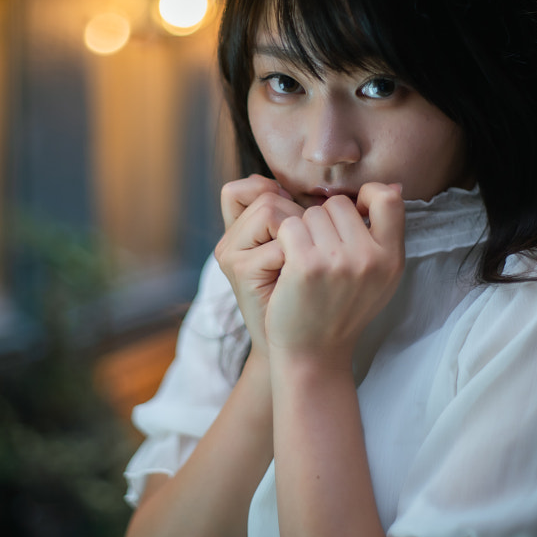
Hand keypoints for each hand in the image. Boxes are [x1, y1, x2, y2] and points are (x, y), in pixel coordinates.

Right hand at [215, 175, 304, 358]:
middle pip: (267, 197)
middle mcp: (228, 240)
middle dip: (298, 221)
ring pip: (272, 212)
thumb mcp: (303, 252)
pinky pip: (281, 242)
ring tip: (299, 270)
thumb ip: (298, 219)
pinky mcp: (239, 270)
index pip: (246, 187)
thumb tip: (308, 188)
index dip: (275, 198)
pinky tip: (299, 284)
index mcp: (239, 233)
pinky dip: (300, 260)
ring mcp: (230, 254)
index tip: (295, 231)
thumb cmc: (308, 299)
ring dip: (300, 238)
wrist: (301, 349)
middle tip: (304, 258)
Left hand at [264, 183, 404, 369]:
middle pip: (338, 204)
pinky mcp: (306, 265)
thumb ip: (384, 236)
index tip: (351, 213)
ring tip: (304, 262)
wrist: (313, 354)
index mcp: (392, 259)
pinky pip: (289, 226)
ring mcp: (339, 261)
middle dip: (323, 221)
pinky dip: (283, 240)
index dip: (366, 196)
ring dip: (301, 231)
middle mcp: (370, 258)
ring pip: (311, 213)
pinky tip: (287, 264)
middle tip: (318, 253)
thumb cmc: (341, 311)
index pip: (388, 199)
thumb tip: (392, 186)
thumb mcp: (378, 278)